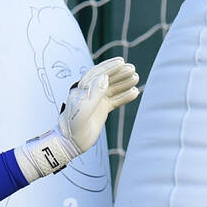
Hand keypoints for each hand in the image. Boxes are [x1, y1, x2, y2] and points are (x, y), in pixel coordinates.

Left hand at [16, 57, 139, 180]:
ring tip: (136, 78)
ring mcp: (96, 101)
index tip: (121, 62)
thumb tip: (105, 77)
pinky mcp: (101, 109)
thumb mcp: (83, 111)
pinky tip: (135, 93)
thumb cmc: (74, 128)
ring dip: (124, 83)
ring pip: (112, 88)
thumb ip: (94, 94)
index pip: (96, 74)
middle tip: (132, 69)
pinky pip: (115, 100)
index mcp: (81, 90)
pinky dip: (125, 96)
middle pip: (106, 79)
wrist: (71, 144)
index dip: (109, 67)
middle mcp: (89, 93)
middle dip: (119, 73)